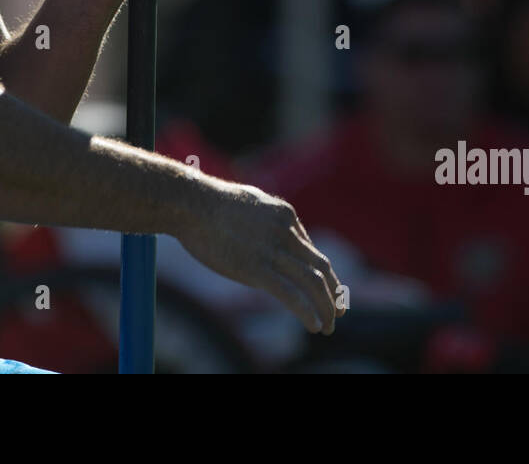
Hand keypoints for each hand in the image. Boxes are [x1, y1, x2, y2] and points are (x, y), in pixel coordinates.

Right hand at [178, 177, 344, 334]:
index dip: (317, 273)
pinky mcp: (255, 268)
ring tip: (329, 327)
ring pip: (311, 282)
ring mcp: (271, 250)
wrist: (190, 202)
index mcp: (285, 215)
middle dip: (333, 293)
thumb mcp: (248, 204)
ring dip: (325, 308)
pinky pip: (290, 294)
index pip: (309, 249)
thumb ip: (264, 221)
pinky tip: (314, 326)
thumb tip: (265, 235)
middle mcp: (285, 232)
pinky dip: (306, 312)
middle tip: (339, 312)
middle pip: (320, 266)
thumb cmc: (208, 203)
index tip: (320, 289)